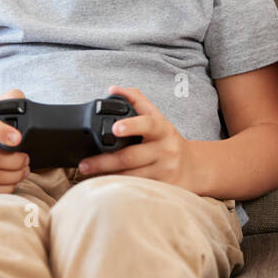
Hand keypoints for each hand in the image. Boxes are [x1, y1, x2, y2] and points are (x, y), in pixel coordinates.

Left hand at [77, 86, 200, 191]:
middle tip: (85, 163)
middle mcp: (165, 150)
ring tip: (90, 172)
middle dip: (104, 161)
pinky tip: (106, 183)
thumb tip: (113, 90)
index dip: (132, 126)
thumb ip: (136, 100)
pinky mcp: (163, 187)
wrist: (192, 166)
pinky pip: (136, 187)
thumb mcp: (156, 117)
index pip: (148, 124)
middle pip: (131, 157)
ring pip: (131, 176)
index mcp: (162, 129)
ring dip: (107, 175)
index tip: (115, 128)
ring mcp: (164, 170)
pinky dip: (118, 185)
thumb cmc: (166, 139)